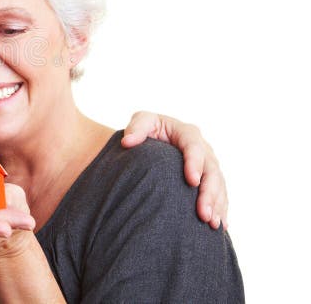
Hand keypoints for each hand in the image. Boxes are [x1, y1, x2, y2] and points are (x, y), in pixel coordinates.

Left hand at [122, 111, 227, 229]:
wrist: (155, 138)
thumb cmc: (147, 128)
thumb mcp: (142, 121)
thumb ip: (136, 128)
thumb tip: (127, 142)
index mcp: (187, 133)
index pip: (194, 147)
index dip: (195, 164)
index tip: (192, 181)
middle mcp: (203, 149)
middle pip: (211, 171)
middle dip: (209, 193)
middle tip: (203, 214)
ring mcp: (209, 165)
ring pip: (218, 186)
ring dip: (217, 205)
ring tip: (212, 224)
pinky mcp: (209, 179)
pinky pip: (220, 195)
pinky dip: (220, 210)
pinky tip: (220, 227)